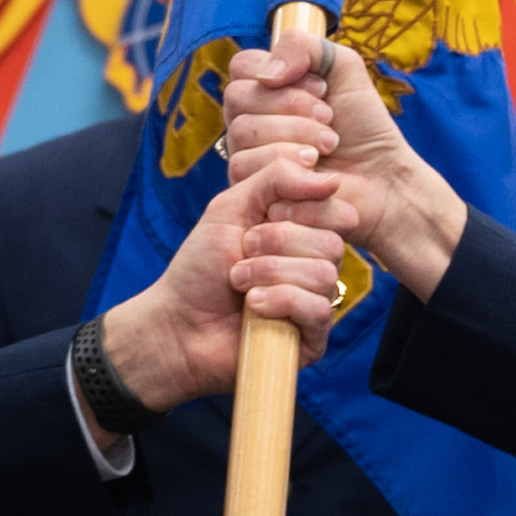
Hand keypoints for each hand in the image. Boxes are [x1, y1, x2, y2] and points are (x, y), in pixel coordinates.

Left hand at [95, 154, 350, 416]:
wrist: (178, 321)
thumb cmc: (201, 266)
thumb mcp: (232, 206)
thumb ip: (276, 178)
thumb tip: (332, 178)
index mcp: (304, 232)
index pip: (338, 209)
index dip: (301, 209)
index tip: (263, 216)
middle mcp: (315, 265)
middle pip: (331, 242)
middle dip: (278, 242)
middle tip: (243, 251)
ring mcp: (316, 302)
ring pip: (324, 275)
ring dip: (271, 273)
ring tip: (239, 282)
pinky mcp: (313, 337)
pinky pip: (318, 309)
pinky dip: (280, 302)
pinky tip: (253, 307)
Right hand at [223, 42, 465, 299]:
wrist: (381, 178)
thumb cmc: (363, 126)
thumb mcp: (343, 67)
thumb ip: (303, 46)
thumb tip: (266, 73)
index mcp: (265, 89)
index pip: (243, 66)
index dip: (281, 73)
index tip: (322, 89)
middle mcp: (249, 120)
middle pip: (238, 97)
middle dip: (292, 106)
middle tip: (330, 120)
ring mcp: (247, 154)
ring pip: (242, 132)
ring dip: (296, 135)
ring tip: (328, 147)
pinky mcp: (251, 189)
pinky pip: (246, 166)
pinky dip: (289, 165)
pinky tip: (315, 172)